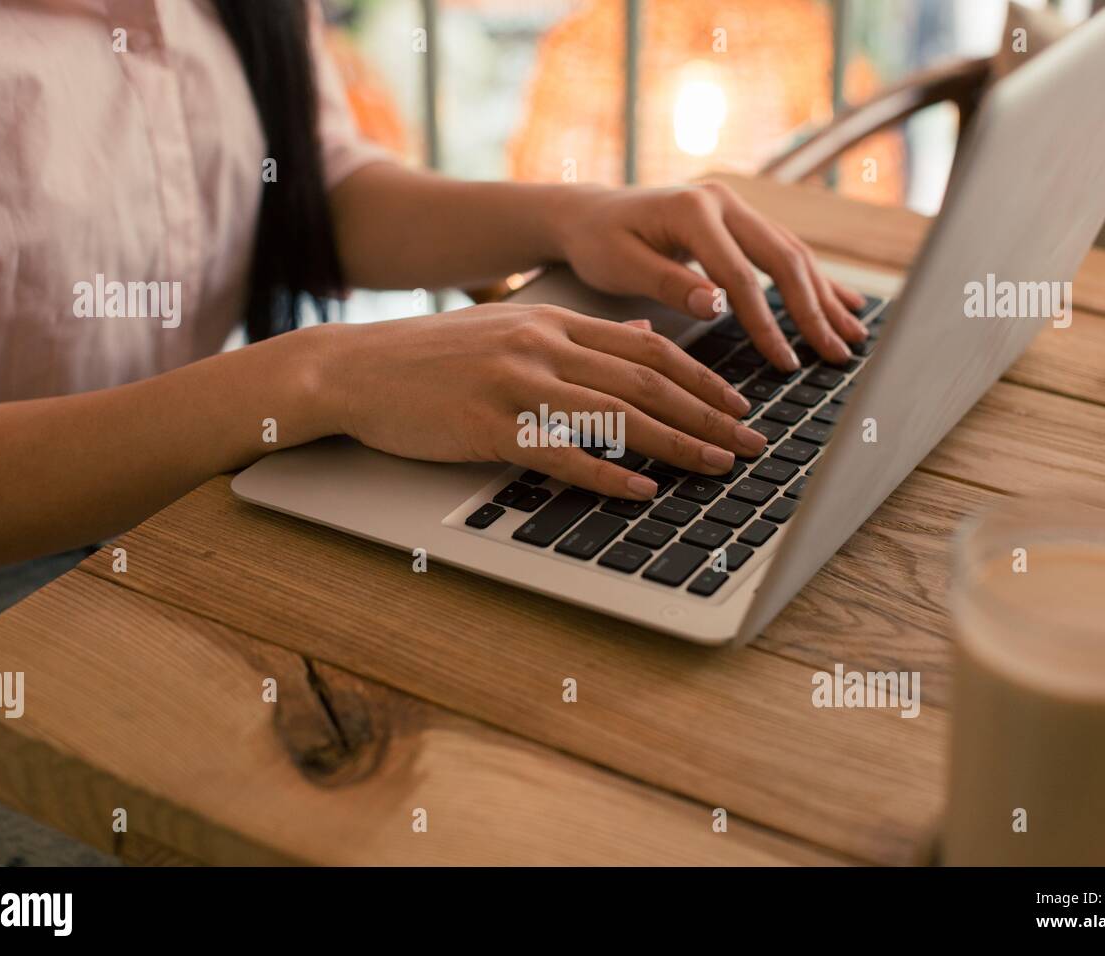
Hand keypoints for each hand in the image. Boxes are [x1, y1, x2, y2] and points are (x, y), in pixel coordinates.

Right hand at [315, 304, 768, 498]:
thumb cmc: (430, 358)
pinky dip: (609, 474)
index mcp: (551, 320)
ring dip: (677, 445)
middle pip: (647, 382)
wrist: (355, 369)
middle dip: (709, 415)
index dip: (701, 378)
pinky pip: (563, 453)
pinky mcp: (489, 426)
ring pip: (618, 416)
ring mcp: (516, 384)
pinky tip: (642, 490)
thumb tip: (641, 340)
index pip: (647, 348)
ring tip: (718, 467)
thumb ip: (574, 337)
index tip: (737, 404)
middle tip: (750, 443)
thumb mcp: (508, 328)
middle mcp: (543, 345)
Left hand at [549, 181, 868, 368]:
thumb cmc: (598, 242)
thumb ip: (669, 284)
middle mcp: (723, 201)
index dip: (766, 322)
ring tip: (852, 337)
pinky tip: (847, 304)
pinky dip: (816, 281)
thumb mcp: (621, 265)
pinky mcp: (740, 221)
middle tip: (835, 354)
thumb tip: (718, 306)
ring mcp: (736, 208)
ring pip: (793, 254)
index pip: (741, 276)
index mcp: (694, 210)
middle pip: (783, 259)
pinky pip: (786, 252)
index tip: (785, 362)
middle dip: (813, 311)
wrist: (588, 213)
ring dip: (825, 297)